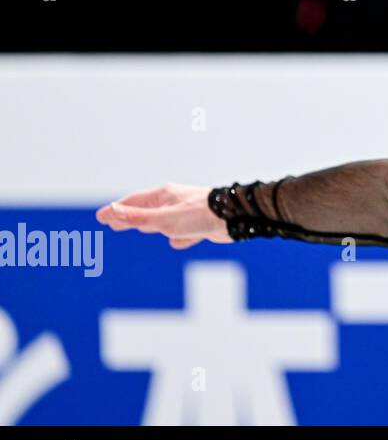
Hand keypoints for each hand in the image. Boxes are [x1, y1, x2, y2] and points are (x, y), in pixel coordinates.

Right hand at [96, 183, 233, 248]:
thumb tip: (108, 211)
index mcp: (164, 196)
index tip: (101, 216)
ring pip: (165, 220)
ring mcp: (189, 212)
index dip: (116, 211)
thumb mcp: (162, 219)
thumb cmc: (199, 215)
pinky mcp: (202, 224)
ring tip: (142, 229)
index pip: (133, 203)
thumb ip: (136, 217)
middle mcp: (176, 202)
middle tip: (114, 223)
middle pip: (147, 210)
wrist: (236, 217)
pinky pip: (185, 231)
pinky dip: (177, 237)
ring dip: (153, 225)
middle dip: (131, 216)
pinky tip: (177, 243)